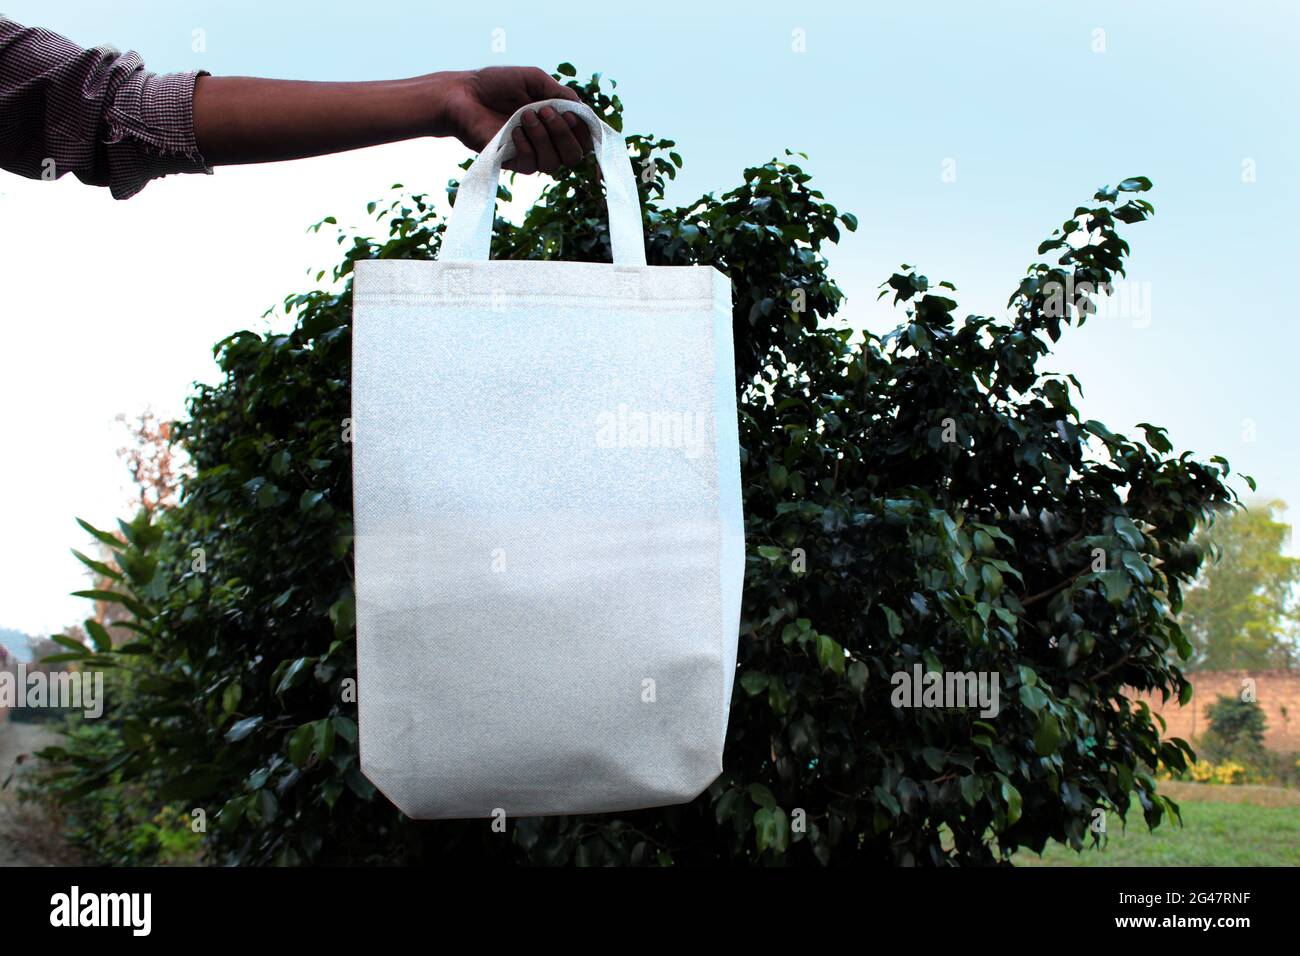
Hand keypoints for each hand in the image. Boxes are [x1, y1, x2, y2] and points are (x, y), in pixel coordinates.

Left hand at [431, 67, 594, 174]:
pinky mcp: (512, 163)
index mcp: (555, 122)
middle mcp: (546, 141)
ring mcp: (530, 154)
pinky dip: (527, 146)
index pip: (583, 138)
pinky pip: (532, 166)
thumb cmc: (496, 84)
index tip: (572, 114)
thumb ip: (560, 93)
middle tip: (546, 112)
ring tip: (526, 115)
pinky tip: (513, 130)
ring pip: (554, 164)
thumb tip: (581, 109)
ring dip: (545, 138)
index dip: (584, 131)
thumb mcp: (534, 79)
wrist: (463, 94)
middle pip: (574, 155)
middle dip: (565, 134)